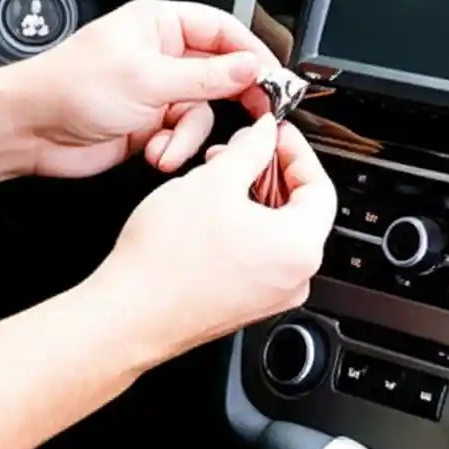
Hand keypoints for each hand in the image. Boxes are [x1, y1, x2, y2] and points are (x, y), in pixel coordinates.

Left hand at [0, 0, 280, 177]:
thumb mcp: (148, 79)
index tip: (273, 77)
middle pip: (220, 72)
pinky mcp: (151, 124)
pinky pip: (183, 136)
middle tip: (258, 115)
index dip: (251, 52)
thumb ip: (206, 76)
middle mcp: (162, 55)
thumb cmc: (69, 88)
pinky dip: (173, 149)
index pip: (222, 30)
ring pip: (203, 111)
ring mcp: (157, 91)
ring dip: (189, 135)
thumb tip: (249, 68)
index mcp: (159, 26)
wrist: (30, 130)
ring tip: (167, 145)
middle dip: (232, 98)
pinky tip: (155, 154)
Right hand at [88, 116, 336, 357]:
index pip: (320, 186)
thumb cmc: (166, 260)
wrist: (129, 315)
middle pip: (301, 209)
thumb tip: (266, 134)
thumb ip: (251, 148)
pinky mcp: (246, 303)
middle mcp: (295, 277)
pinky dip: (244, 224)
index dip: (297, 151)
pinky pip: (259, 253)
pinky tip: (213, 208)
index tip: (277, 133)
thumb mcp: (214, 181)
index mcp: (300, 247)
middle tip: (246, 147)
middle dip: (272, 171)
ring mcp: (271, 294)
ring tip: (219, 175)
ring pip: (277, 231)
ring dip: (254, 195)